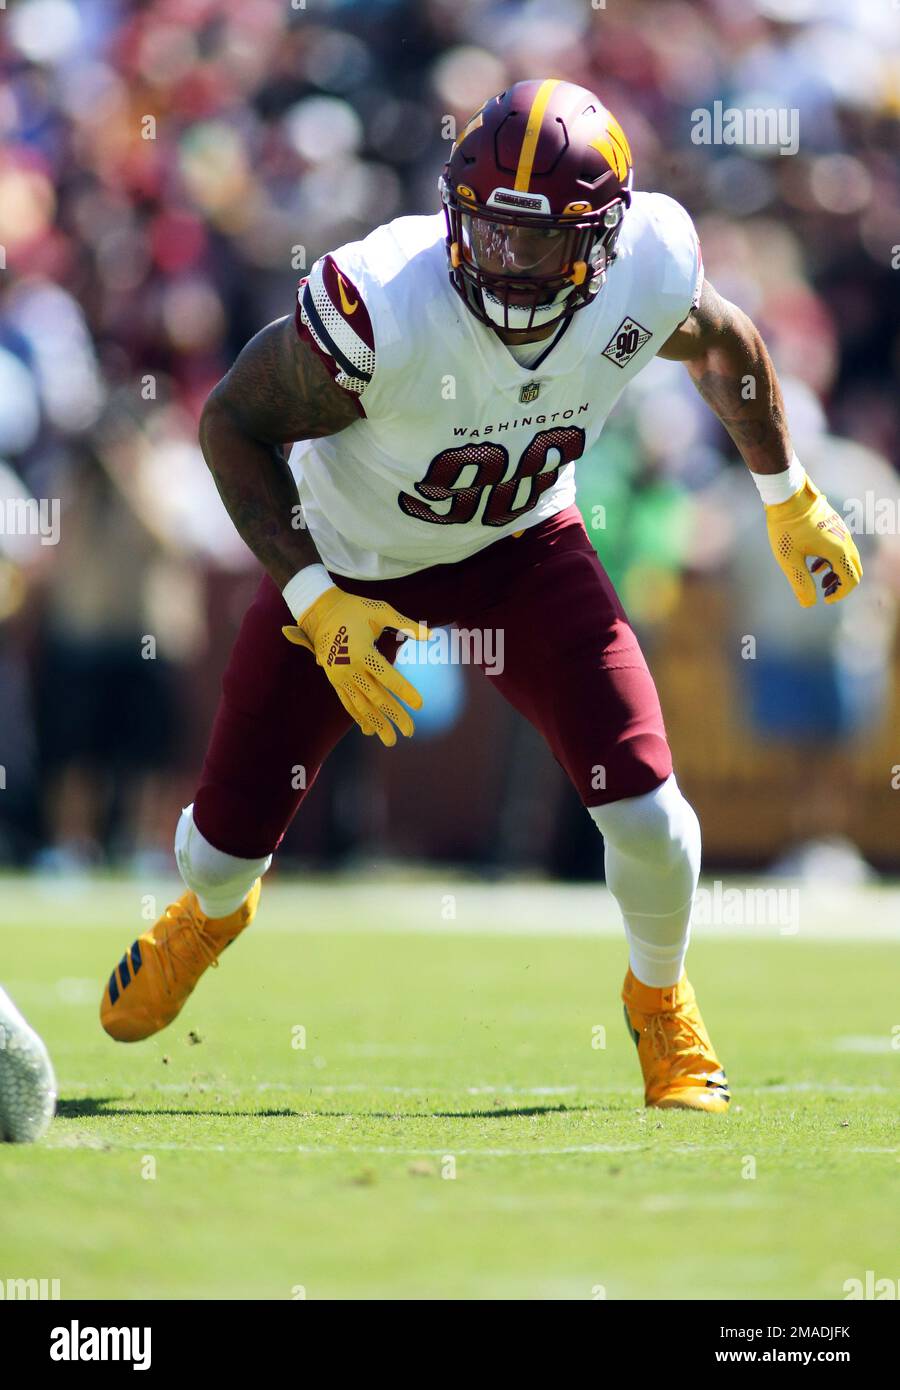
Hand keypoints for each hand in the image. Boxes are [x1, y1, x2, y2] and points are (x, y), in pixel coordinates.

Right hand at [283, 586, 429, 745]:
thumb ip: (405, 624)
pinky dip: (358, 717)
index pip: (388, 676)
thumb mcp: (380, 611)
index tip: (420, 705)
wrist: (320, 611)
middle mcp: (349, 667)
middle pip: (376, 696)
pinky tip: (369, 729)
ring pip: (360, 705)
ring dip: (376, 723)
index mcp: (362, 650)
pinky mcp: (334, 679)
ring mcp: (340, 676)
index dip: (404, 691)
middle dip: (394, 715)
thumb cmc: (354, 608)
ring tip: (391, 739)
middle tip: (410, 731)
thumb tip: (431, 635)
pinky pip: (347, 702)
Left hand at [765, 479, 861, 606]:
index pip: (850, 580)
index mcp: (837, 551)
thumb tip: (809, 603)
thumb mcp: (789, 559)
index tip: (824, 599)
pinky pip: (841, 548)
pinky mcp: (835, 525)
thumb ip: (800, 582)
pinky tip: (814, 565)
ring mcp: (841, 531)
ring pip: (848, 558)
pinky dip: (833, 560)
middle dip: (842, 585)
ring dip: (837, 573)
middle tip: (825, 593)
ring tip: (820, 581)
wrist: (788, 496)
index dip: (840, 594)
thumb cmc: (786, 527)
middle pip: (854, 569)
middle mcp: (844, 540)